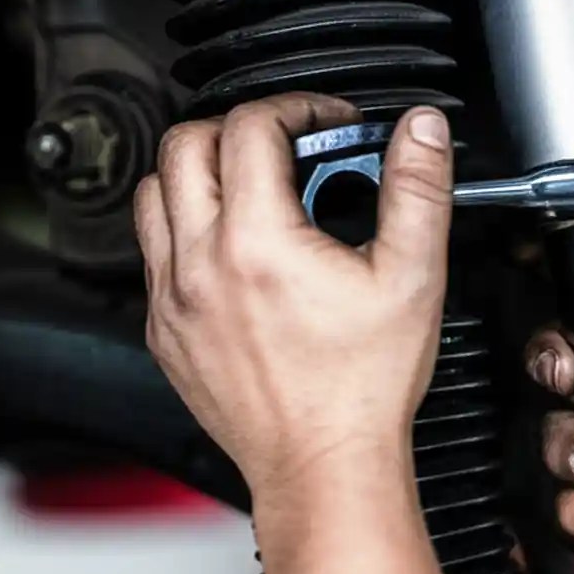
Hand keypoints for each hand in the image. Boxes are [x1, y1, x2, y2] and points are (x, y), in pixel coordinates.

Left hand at [135, 93, 455, 498]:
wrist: (323, 466)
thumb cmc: (364, 387)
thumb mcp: (411, 277)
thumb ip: (417, 190)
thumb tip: (420, 131)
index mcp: (258, 242)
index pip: (251, 127)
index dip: (296, 108)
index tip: (326, 124)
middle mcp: (199, 265)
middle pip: (185, 146)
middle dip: (239, 128)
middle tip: (286, 148)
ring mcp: (172, 300)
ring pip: (153, 195)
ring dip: (199, 174)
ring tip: (251, 191)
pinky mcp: (164, 332)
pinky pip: (152, 255)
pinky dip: (185, 231)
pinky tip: (233, 252)